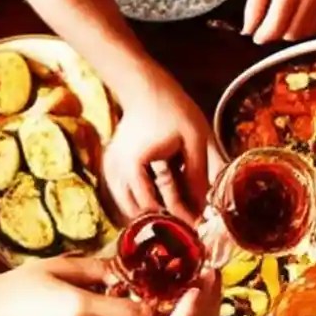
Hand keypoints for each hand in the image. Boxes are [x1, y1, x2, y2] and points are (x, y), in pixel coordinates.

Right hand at [0, 256, 153, 315]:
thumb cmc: (24, 283)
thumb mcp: (61, 266)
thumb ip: (95, 268)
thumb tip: (121, 270)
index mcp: (82, 306)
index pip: (131, 312)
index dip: (146, 305)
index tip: (149, 295)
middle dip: (130, 312)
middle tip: (130, 295)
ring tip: (105, 305)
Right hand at [102, 65, 224, 223]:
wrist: (144, 88)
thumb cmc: (172, 109)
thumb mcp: (194, 139)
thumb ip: (199, 173)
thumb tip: (206, 206)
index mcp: (133, 167)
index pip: (154, 208)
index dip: (178, 220)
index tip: (198, 227)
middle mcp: (115, 173)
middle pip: (138, 215)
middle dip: (164, 222)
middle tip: (189, 226)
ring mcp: (110, 171)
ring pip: (128, 210)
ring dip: (151, 215)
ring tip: (177, 216)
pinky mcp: (110, 169)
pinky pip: (124, 198)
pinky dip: (142, 204)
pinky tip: (161, 203)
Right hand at [107, 270, 221, 315]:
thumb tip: (117, 310)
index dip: (191, 302)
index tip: (196, 281)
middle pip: (204, 313)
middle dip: (210, 288)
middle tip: (209, 264)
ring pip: (212, 314)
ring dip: (215, 293)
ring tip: (213, 271)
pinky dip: (213, 303)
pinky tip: (211, 291)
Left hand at [242, 0, 315, 43]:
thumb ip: (255, 0)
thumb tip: (249, 28)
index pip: (275, 26)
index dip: (262, 35)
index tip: (256, 34)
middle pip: (289, 34)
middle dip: (276, 30)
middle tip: (271, 17)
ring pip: (304, 35)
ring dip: (292, 30)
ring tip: (288, 12)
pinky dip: (309, 27)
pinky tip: (304, 12)